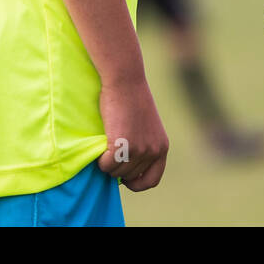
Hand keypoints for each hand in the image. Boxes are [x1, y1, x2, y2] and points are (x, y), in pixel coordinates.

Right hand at [97, 75, 168, 190]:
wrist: (126, 81)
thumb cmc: (132, 99)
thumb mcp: (147, 126)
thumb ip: (144, 146)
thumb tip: (128, 170)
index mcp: (162, 147)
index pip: (152, 180)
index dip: (137, 182)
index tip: (126, 178)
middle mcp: (153, 151)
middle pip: (130, 176)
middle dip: (118, 168)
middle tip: (110, 152)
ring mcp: (138, 149)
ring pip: (117, 172)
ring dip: (108, 164)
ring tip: (106, 147)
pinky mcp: (122, 145)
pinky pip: (106, 165)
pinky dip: (100, 161)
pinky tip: (101, 147)